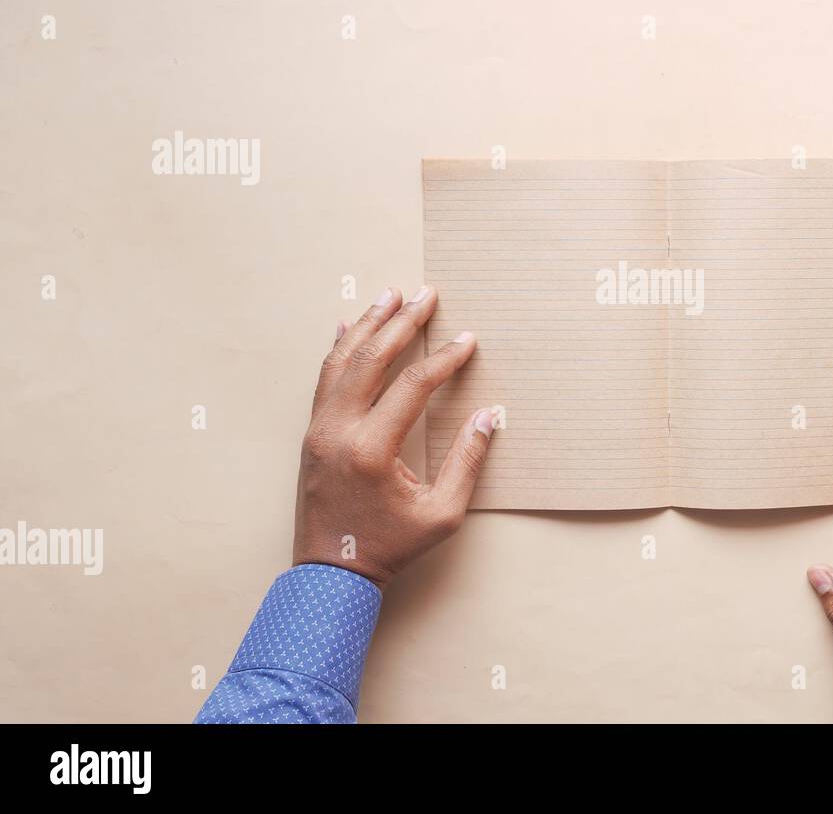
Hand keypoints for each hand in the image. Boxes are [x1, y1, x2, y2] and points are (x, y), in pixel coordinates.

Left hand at [292, 285, 495, 589]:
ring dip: (368, 325)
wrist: (330, 574)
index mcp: (372, 448)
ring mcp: (319, 430)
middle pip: (372, 359)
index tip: (467, 340)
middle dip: (402, 322)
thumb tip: (487, 417)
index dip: (444, 359)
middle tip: (426, 294)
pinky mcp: (311, 434)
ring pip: (341, 361)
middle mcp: (339, 430)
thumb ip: (467, 462)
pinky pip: (323, 380)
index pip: (413, 385)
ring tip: (390, 296)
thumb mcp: (442, 514)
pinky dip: (338, 349)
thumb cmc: (389, 548)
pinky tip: (347, 326)